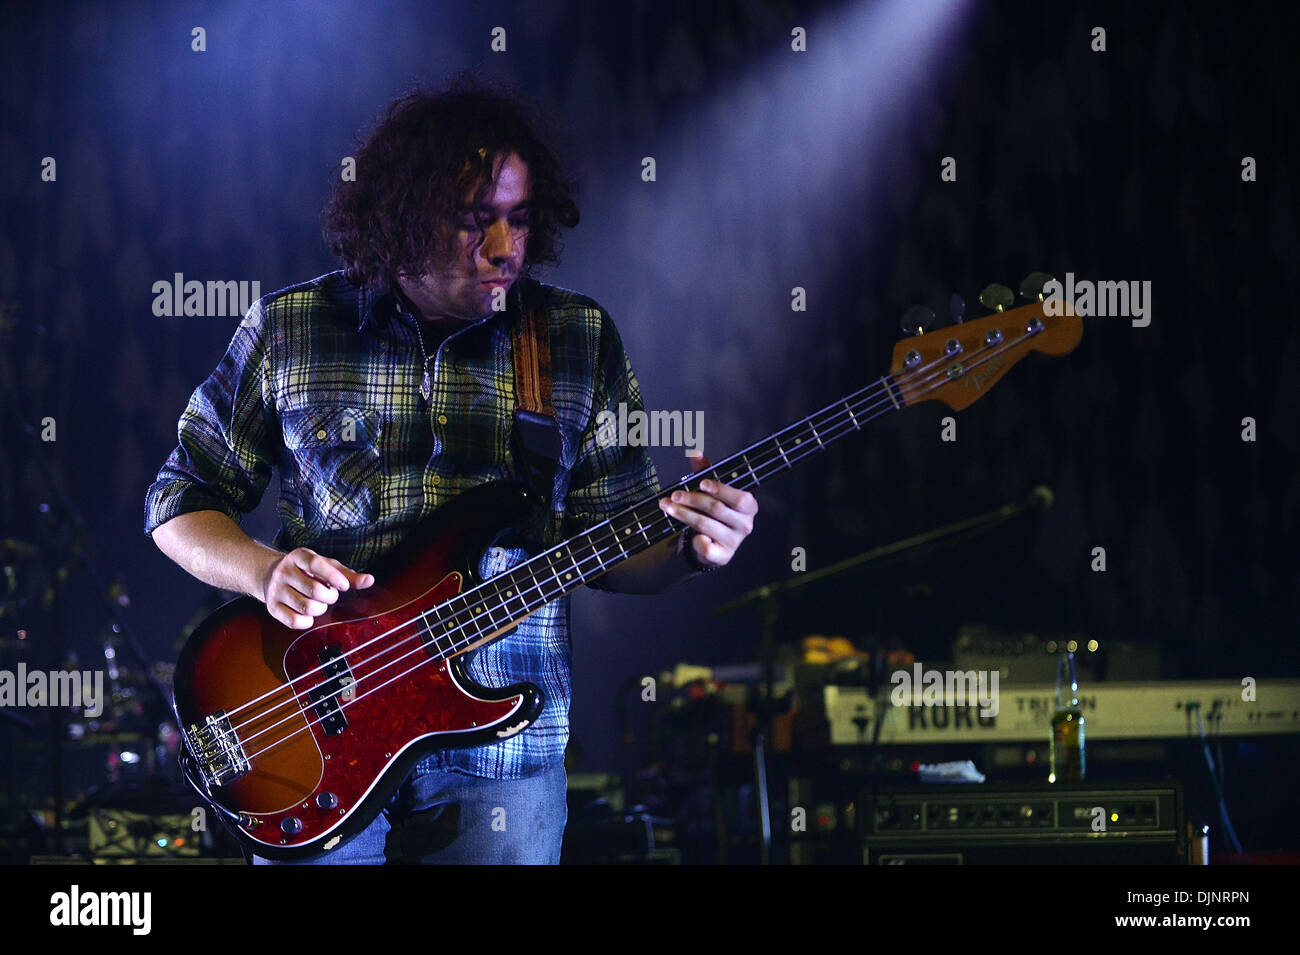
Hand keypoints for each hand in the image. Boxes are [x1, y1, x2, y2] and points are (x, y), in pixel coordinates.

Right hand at [260, 547, 373, 628]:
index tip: (343, 586)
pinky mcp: (272, 607)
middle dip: (329, 597)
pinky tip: (308, 614)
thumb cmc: (307, 571)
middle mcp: (284, 571)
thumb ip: (348, 574)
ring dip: (320, 609)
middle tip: (329, 594)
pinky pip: (294, 621)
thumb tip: (370, 580)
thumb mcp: (326, 567)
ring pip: (307, 607)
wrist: (270, 575)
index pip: (316, 564)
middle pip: (315, 591)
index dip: (333, 577)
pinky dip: (307, 622)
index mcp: (299, 556)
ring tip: (319, 603)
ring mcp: (276, 590)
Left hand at [658, 454, 757, 569]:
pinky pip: (706, 546)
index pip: (740, 498)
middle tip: (674, 495)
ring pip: (705, 525)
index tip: (701, 483)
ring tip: (667, 506)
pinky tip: (686, 535)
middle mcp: (745, 525)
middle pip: (716, 509)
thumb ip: (705, 471)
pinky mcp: (722, 556)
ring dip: (683, 514)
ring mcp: (734, 542)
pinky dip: (695, 539)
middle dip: (692, 499)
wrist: (713, 544)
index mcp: (748, 507)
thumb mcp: (712, 492)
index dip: (721, 489)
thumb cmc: (715, 512)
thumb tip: (694, 453)